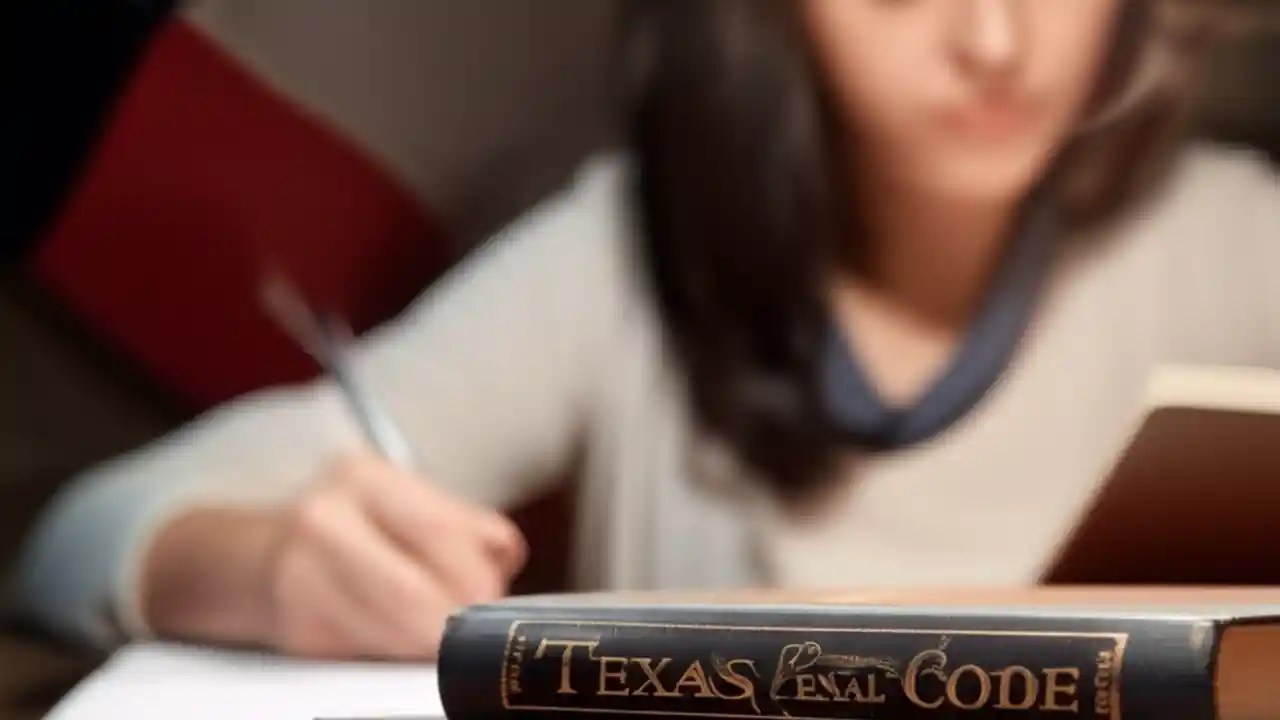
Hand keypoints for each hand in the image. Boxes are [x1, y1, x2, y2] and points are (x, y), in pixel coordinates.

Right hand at [142, 454, 526, 660]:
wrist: (256, 560)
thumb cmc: (358, 533)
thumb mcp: (408, 505)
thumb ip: (466, 528)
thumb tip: (504, 561)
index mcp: (365, 477)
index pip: (443, 534)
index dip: (477, 582)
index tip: (492, 604)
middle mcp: (323, 520)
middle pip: (415, 595)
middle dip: (455, 623)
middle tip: (471, 635)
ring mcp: (298, 579)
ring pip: (391, 636)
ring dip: (426, 647)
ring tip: (437, 641)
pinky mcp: (293, 632)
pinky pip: (364, 656)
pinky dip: (392, 658)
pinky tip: (395, 647)